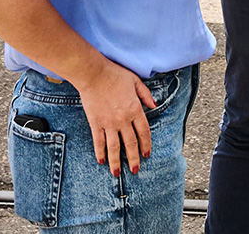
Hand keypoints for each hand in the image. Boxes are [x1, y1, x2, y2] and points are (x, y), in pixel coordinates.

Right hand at [76, 60, 156, 176]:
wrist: (93, 74)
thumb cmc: (115, 75)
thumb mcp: (135, 81)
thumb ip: (145, 95)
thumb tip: (155, 106)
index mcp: (135, 109)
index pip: (143, 132)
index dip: (146, 144)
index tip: (147, 154)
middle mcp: (123, 119)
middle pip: (130, 143)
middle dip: (134, 159)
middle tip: (136, 170)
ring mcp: (108, 123)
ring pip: (114, 147)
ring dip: (116, 161)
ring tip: (118, 174)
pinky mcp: (95, 123)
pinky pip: (98, 141)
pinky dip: (100, 152)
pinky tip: (101, 161)